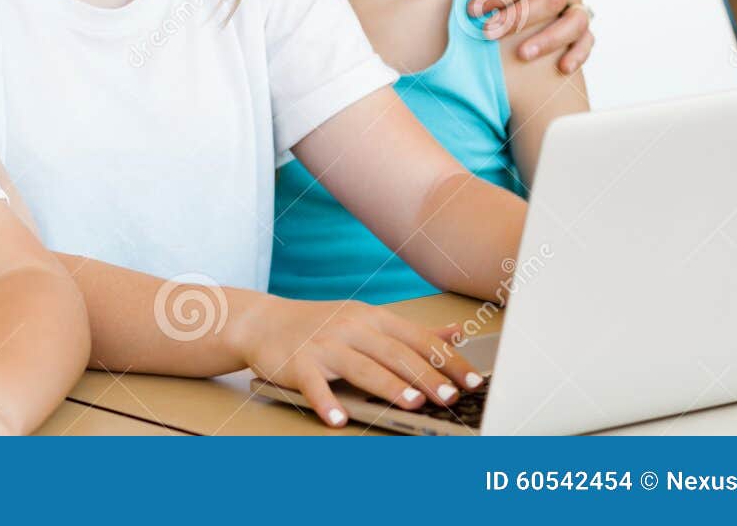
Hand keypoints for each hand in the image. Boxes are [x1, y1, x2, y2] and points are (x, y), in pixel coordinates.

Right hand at [230, 295, 480, 428]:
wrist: (263, 322)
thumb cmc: (322, 324)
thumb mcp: (367, 319)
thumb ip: (411, 331)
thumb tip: (456, 333)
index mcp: (372, 318)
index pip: (418, 339)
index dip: (447, 360)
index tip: (473, 380)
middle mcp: (351, 328)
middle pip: (394, 353)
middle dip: (424, 376)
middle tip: (449, 398)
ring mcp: (324, 345)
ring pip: (362, 367)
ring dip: (388, 386)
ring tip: (412, 405)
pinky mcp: (298, 363)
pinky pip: (315, 385)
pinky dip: (326, 402)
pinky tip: (338, 418)